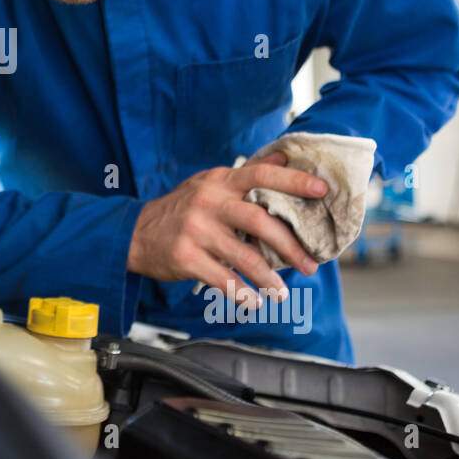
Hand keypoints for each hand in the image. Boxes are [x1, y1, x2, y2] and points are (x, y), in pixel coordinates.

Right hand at [126, 153, 325, 306]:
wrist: (136, 232)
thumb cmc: (182, 208)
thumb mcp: (210, 183)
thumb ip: (247, 173)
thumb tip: (284, 156)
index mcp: (219, 181)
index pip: (261, 174)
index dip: (293, 181)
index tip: (322, 191)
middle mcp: (208, 202)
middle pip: (259, 220)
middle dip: (290, 245)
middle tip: (310, 264)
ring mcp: (196, 230)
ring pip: (244, 256)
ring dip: (269, 278)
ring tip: (282, 293)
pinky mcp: (185, 256)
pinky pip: (222, 279)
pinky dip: (242, 294)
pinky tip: (253, 302)